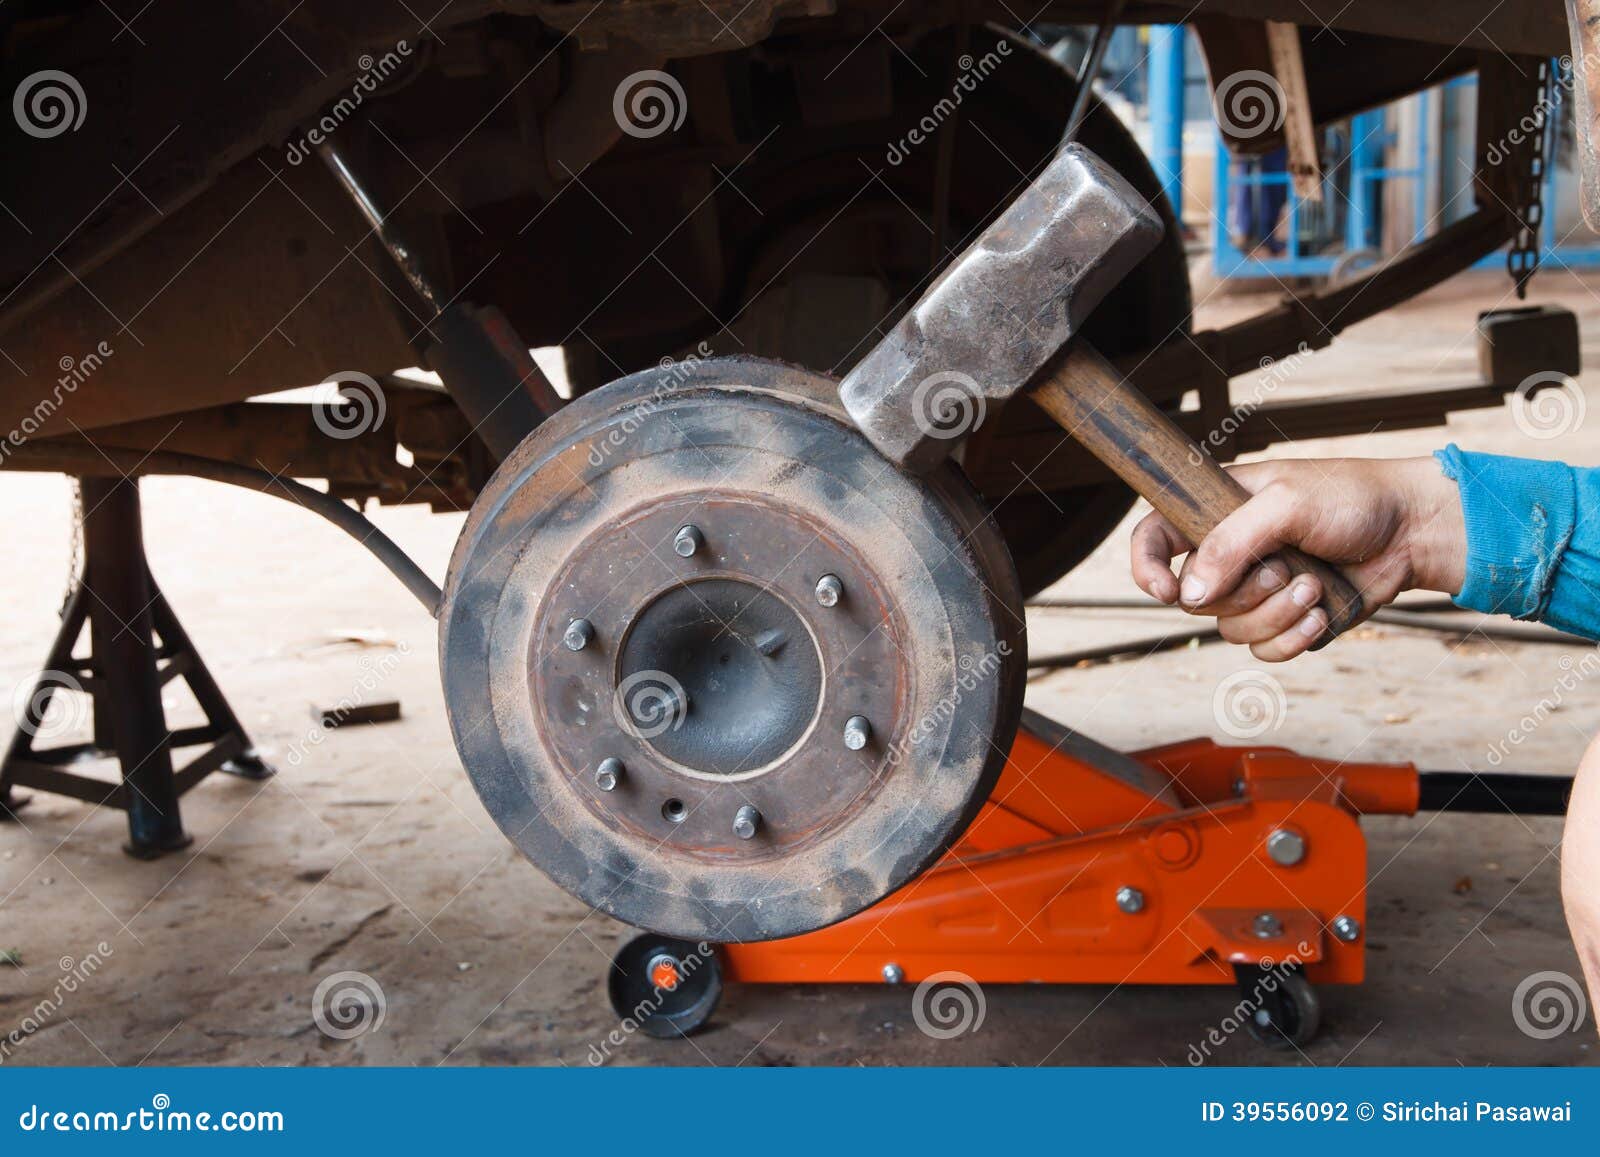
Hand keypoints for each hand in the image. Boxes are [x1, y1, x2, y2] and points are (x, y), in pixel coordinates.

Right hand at [1129, 456, 1465, 660]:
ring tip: (1314, 585)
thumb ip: (1231, 543)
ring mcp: (1257, 589)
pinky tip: (1321, 613)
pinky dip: (1292, 638)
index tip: (1167, 591)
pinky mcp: (1286, 619)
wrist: (1414, 531)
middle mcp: (1230, 553)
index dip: (1146, 567)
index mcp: (1217, 510)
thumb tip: (1188, 593)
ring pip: (1230, 630)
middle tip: (1286, 567)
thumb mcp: (1287, 504)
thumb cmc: (1354, 498)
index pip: (1154, 538)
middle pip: (1196, 598)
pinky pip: (1264, 650)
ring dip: (1275, 614)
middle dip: (1243, 592)